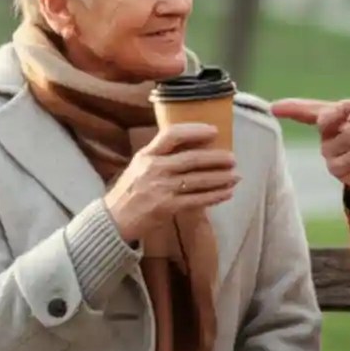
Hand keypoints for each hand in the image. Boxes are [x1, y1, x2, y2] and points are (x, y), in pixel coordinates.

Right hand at [104, 122, 237, 241]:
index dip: (195, 130)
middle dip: (216, 158)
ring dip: (221, 178)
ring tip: (235, 176)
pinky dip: (215, 196)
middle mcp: (154, 169)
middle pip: (192, 159)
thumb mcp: (140, 165)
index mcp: (147, 154)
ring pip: (198, 180)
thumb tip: (194, 145)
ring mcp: (161, 188)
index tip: (214, 131)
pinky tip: (226, 193)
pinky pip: (197, 200)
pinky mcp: (167, 207)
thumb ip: (161, 155)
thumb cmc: (131, 190)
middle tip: (233, 158)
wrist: (114, 220)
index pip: (172, 134)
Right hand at [271, 98, 349, 202]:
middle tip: (349, 105)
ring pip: (344, 138)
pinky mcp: (338, 169)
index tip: (274, 107)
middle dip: (334, 112)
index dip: (292, 108)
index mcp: (334, 118)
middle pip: (323, 121)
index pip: (310, 110)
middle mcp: (328, 135)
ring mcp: (331, 153)